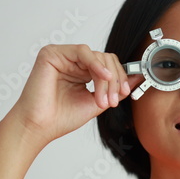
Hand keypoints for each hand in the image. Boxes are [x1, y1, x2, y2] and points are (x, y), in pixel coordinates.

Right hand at [5, 44, 140, 149]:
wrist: (41, 127)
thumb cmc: (62, 117)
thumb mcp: (98, 102)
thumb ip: (115, 88)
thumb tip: (138, 77)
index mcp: (82, 72)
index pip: (108, 65)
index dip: (120, 78)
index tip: (124, 94)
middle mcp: (72, 62)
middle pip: (105, 59)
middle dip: (115, 80)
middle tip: (112, 100)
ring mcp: (62, 56)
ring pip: (97, 57)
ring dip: (106, 78)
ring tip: (102, 99)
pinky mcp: (52, 53)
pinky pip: (83, 51)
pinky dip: (96, 64)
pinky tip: (103, 77)